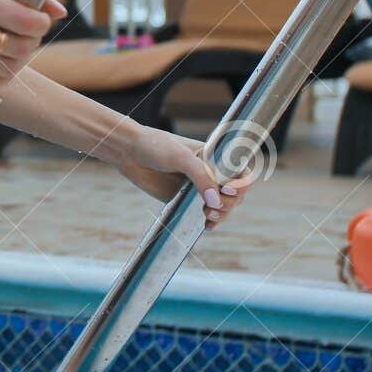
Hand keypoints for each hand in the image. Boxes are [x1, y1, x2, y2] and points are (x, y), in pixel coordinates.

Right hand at [0, 0, 64, 90]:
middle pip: (21, 48)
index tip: (38, 22)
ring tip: (11, 52)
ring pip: (8, 69)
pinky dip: (0, 76)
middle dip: (32, 45)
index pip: (27, 20)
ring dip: (17, 63)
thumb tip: (59, 10)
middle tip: (27, 39)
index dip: (41, 24)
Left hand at [117, 126, 252, 230]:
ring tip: (208, 216)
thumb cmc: (155, 146)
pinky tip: (207, 226)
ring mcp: (198, 188)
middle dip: (230, 203)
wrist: (129, 152)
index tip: (229, 191)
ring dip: (221, 214)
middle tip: (213, 207)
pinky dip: (210, 221)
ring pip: (221, 206)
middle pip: (234, 194)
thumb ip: (201, 176)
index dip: (242, 184)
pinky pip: (203, 213)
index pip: (240, 172)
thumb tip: (216, 201)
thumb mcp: (181, 157)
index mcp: (214, 157)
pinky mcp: (185, 200)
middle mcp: (210, 173)